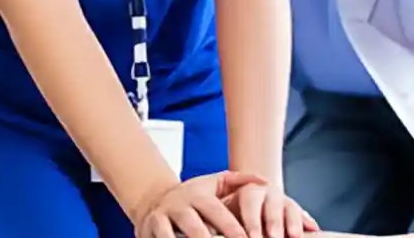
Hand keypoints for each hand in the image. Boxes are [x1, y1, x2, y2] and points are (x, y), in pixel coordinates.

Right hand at [135, 170, 266, 237]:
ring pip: (171, 237)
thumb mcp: (215, 183)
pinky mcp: (148, 230)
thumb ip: (240, 181)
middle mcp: (179, 206)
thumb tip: (265, 181)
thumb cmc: (194, 196)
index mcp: (199, 195)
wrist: (155, 200)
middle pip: (195, 228)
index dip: (232, 229)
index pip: (218, 213)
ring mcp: (161, 218)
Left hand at [223, 182, 318, 237]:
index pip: (250, 204)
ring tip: (294, 237)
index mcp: (248, 191)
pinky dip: (308, 224)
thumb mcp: (225, 211)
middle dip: (274, 224)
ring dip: (293, 224)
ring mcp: (284, 200)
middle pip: (273, 208)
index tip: (252, 237)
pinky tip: (314, 231)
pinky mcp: (296, 210)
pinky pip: (303, 216)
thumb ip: (224, 223)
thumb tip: (217, 230)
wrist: (251, 197)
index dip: (252, 222)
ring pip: (290, 209)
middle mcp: (268, 193)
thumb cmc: (232, 211)